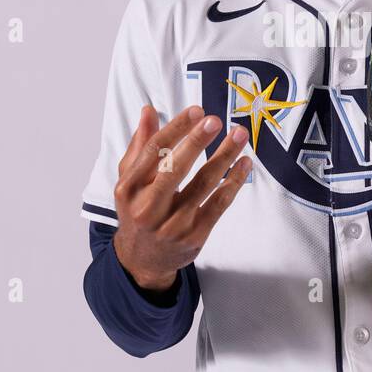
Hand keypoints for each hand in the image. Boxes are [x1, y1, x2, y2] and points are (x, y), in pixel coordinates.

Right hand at [113, 105, 250, 291]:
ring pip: (203, 184)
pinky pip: (218, 204)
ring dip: (224, 156)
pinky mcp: (194, 236)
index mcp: (128, 187)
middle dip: (197, 141)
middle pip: (175, 168)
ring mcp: (172, 224)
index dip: (176, 128)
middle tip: (216, 120)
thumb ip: (140, 145)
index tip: (196, 111)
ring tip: (239, 135)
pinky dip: (233, 182)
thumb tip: (148, 111)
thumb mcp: (130, 180)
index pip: (154, 151)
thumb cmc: (138, 210)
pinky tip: (243, 163)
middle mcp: (147, 207)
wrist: (142, 260)